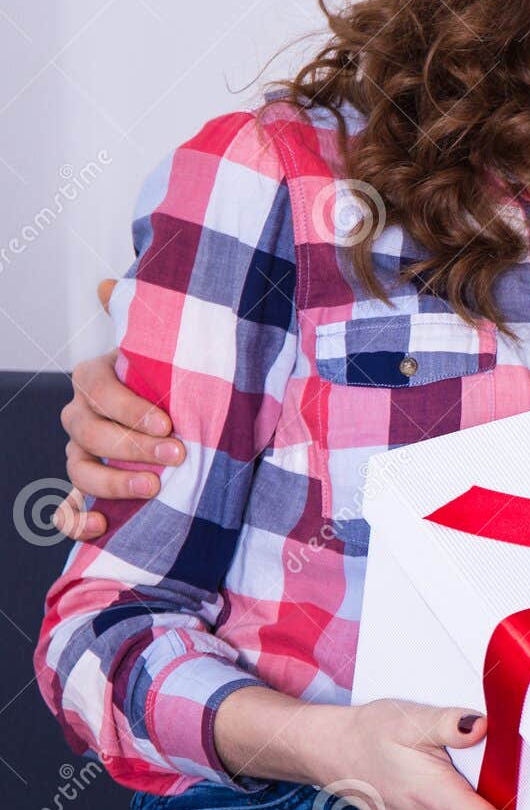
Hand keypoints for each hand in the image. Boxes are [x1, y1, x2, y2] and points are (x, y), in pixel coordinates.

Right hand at [55, 281, 184, 540]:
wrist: (181, 417)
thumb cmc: (170, 381)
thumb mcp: (163, 349)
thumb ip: (142, 321)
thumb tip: (106, 284)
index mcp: (94, 379)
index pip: (99, 390)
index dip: (130, 408)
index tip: (169, 422)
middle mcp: (80, 414)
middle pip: (89, 433)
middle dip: (132, 446)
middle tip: (176, 456)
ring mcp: (80, 452)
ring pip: (79, 469)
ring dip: (113, 481)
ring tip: (153, 488)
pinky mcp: (88, 485)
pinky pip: (69, 507)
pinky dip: (77, 519)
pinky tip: (100, 526)